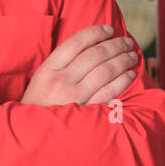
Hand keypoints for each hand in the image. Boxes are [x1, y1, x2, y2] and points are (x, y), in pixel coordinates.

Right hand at [21, 24, 138, 106]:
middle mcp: (61, 81)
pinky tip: (129, 75)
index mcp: (48, 70)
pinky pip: (110, 92)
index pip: (76, 43)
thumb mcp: (39, 81)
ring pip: (106, 71)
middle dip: (116, 45)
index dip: (96, 32)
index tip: (110, 29)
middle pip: (95, 54)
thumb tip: (90, 47)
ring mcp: (75, 98)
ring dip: (123, 60)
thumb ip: (60, 65)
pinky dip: (123, 81)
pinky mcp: (87, 113)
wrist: (32, 136)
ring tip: (132, 56)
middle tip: (127, 42)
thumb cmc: (38, 106)